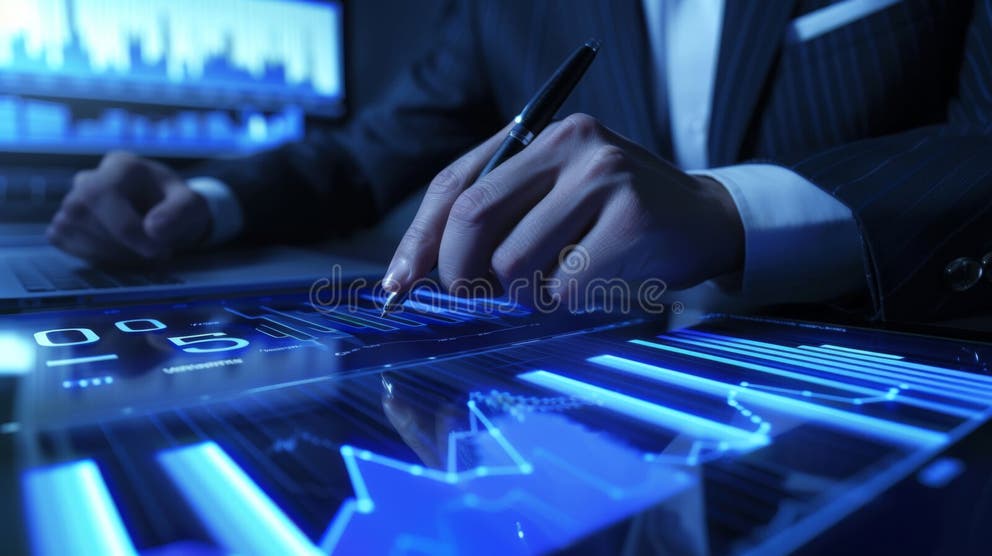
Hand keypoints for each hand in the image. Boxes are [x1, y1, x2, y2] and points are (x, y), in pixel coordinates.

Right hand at [47, 151, 210, 263]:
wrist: (166, 217)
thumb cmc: (177, 207)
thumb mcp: (193, 205)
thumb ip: (180, 212)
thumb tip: (153, 229)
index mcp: (120, 166)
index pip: (102, 195)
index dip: (126, 229)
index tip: (156, 249)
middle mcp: (88, 179)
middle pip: (82, 215)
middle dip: (121, 244)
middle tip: (155, 253)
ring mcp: (72, 201)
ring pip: (72, 231)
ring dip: (112, 254)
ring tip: (143, 251)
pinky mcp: (65, 224)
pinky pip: (66, 243)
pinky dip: (96, 257)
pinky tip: (122, 253)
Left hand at [382, 113, 743, 304]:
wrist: (705, 220)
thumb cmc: (615, 217)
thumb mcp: (555, 198)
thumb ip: (499, 218)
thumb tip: (420, 273)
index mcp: (542, 135)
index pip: (456, 184)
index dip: (418, 240)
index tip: (398, 285)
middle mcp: (571, 145)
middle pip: (474, 218)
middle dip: (458, 273)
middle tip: (473, 298)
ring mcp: (604, 179)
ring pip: (515, 262)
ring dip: (521, 295)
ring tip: (553, 285)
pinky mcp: (631, 222)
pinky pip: (561, 289)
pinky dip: (563, 304)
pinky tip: (591, 287)